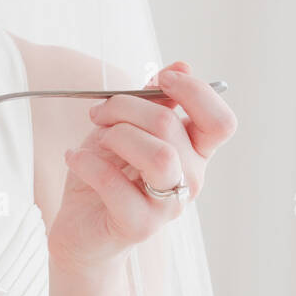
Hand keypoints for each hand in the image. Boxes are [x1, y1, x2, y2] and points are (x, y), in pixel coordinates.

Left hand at [46, 60, 237, 275]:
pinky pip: (115, 183)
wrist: (80, 230)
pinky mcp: (140, 226)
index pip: (220, 121)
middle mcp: (190, 179)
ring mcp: (169, 206)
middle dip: (125, 107)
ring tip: (96, 141)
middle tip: (98, 113)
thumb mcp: (125, 129)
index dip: (195, 92)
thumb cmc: (105, 176)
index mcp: (193, 153)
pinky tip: (75, 158)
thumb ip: (152, 101)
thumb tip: (181, 65)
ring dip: (117, 136)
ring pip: (159, 156)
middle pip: (170, 126)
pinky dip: (87, 162)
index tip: (159, 79)